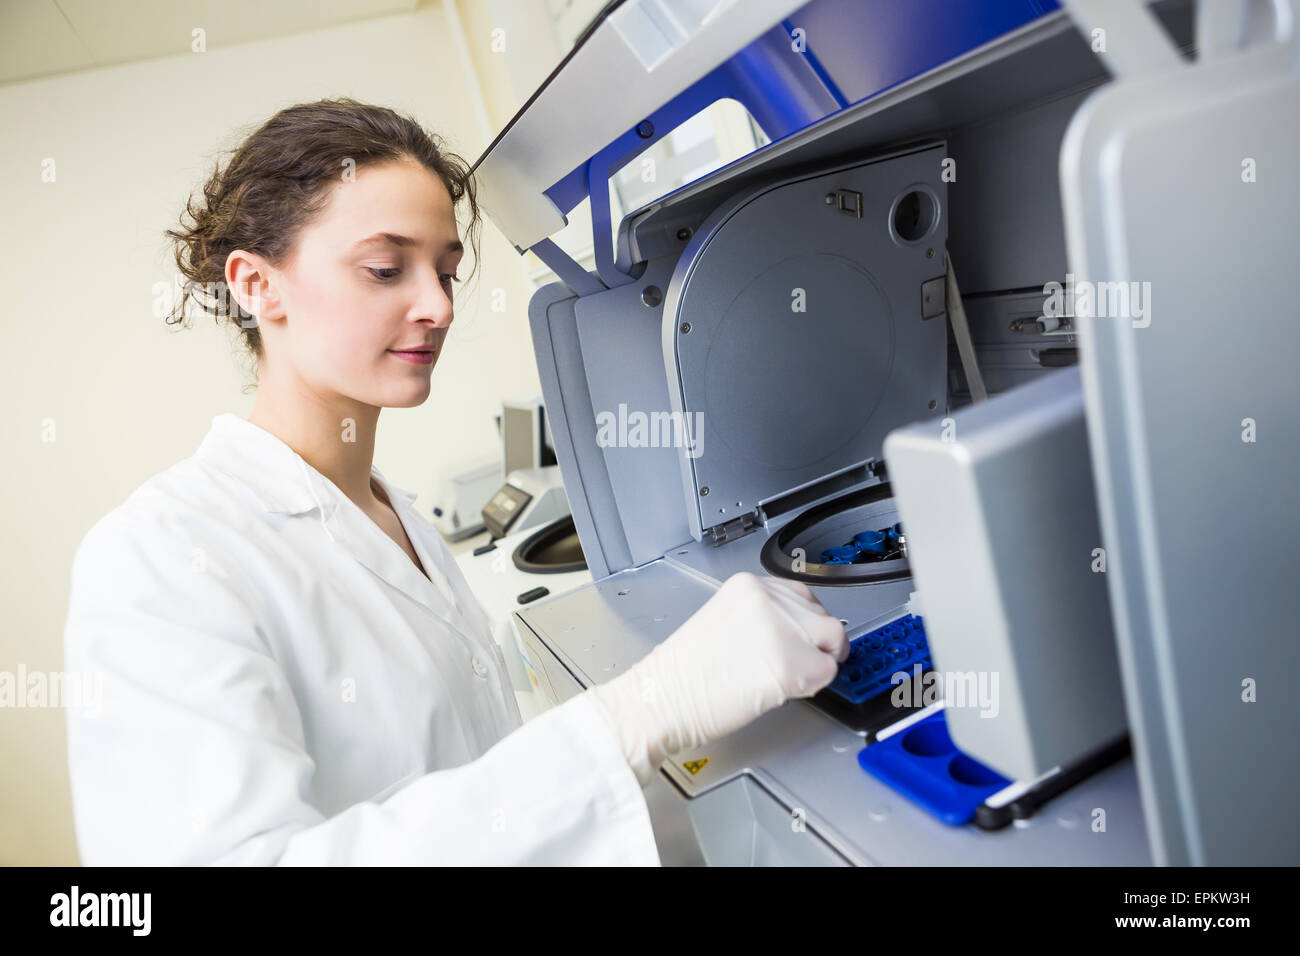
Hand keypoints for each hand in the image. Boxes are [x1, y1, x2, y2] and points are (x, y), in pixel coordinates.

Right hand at [588, 571, 847, 785]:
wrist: (661, 698)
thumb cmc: (684, 671)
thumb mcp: (725, 619)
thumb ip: (762, 616)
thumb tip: (794, 630)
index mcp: (749, 586)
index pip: (801, 594)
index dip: (804, 621)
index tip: (800, 638)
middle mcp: (768, 600)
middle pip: (822, 615)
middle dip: (816, 641)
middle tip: (797, 663)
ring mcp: (781, 630)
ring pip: (834, 639)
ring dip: (821, 660)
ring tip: (792, 677)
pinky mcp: (790, 665)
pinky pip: (828, 672)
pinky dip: (814, 685)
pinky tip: (784, 690)